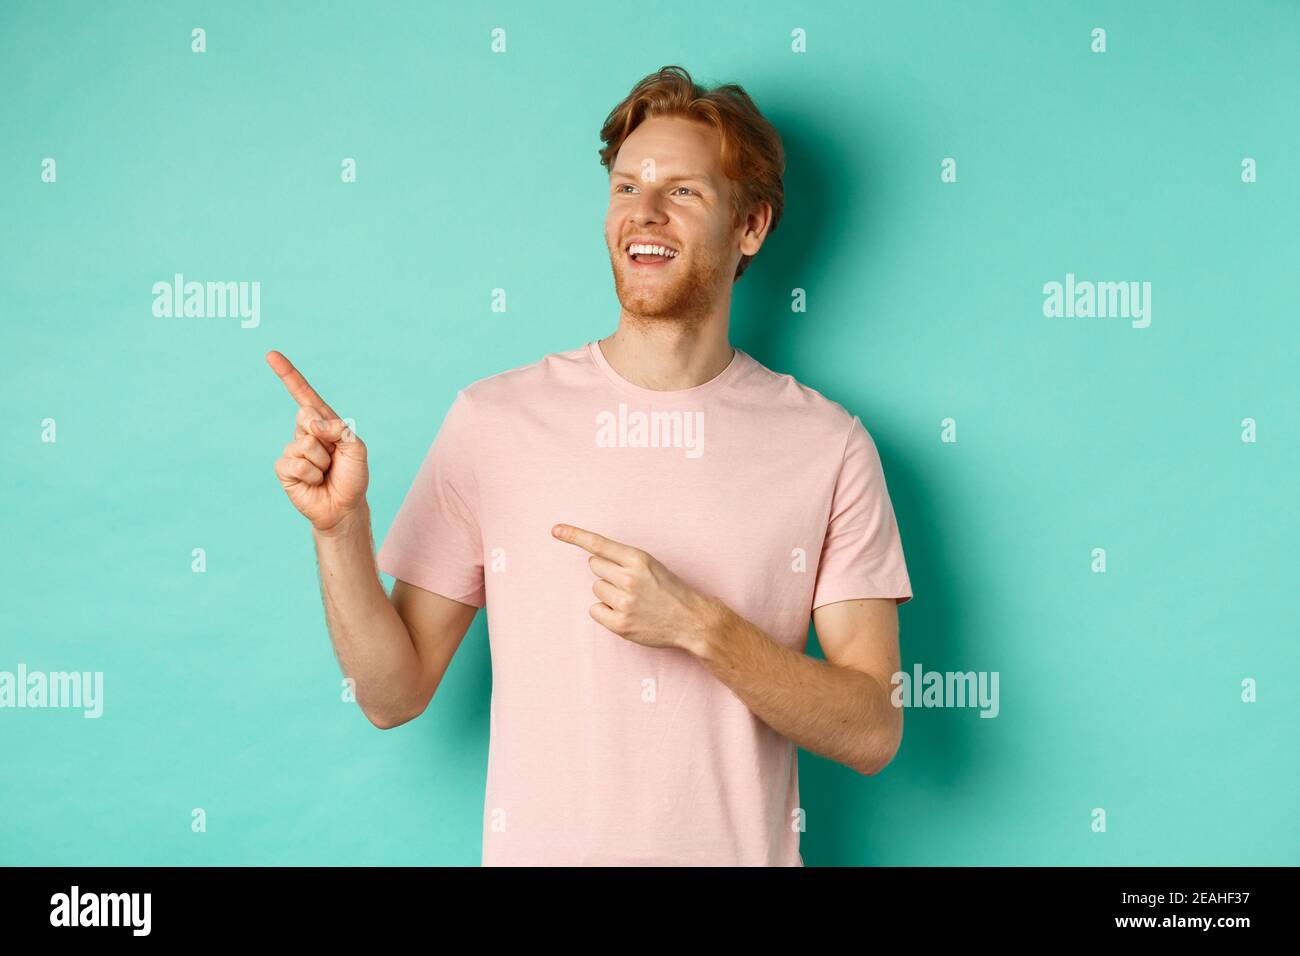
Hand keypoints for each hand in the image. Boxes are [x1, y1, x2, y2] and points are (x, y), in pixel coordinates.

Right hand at [266, 350, 368, 533]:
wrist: (344, 507)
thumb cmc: (352, 477)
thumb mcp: (356, 449)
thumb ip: (340, 430)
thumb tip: (313, 424)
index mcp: (323, 422)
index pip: (304, 395)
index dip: (288, 375)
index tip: (271, 355)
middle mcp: (305, 432)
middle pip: (306, 417)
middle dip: (325, 438)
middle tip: (334, 458)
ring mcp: (293, 450)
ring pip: (304, 445)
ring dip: (321, 462)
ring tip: (325, 473)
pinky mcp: (284, 469)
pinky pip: (295, 463)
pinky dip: (310, 475)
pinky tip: (314, 482)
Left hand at [551, 523, 717, 650]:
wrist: (691, 620)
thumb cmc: (670, 590)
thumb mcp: (651, 565)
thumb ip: (624, 560)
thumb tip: (593, 560)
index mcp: (638, 559)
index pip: (599, 544)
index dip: (575, 535)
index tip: (555, 530)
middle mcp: (629, 578)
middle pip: (594, 566)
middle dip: (607, 572)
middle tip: (629, 583)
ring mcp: (624, 602)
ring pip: (596, 588)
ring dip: (608, 593)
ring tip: (632, 600)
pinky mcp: (620, 624)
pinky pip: (594, 610)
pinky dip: (605, 612)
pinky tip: (626, 614)